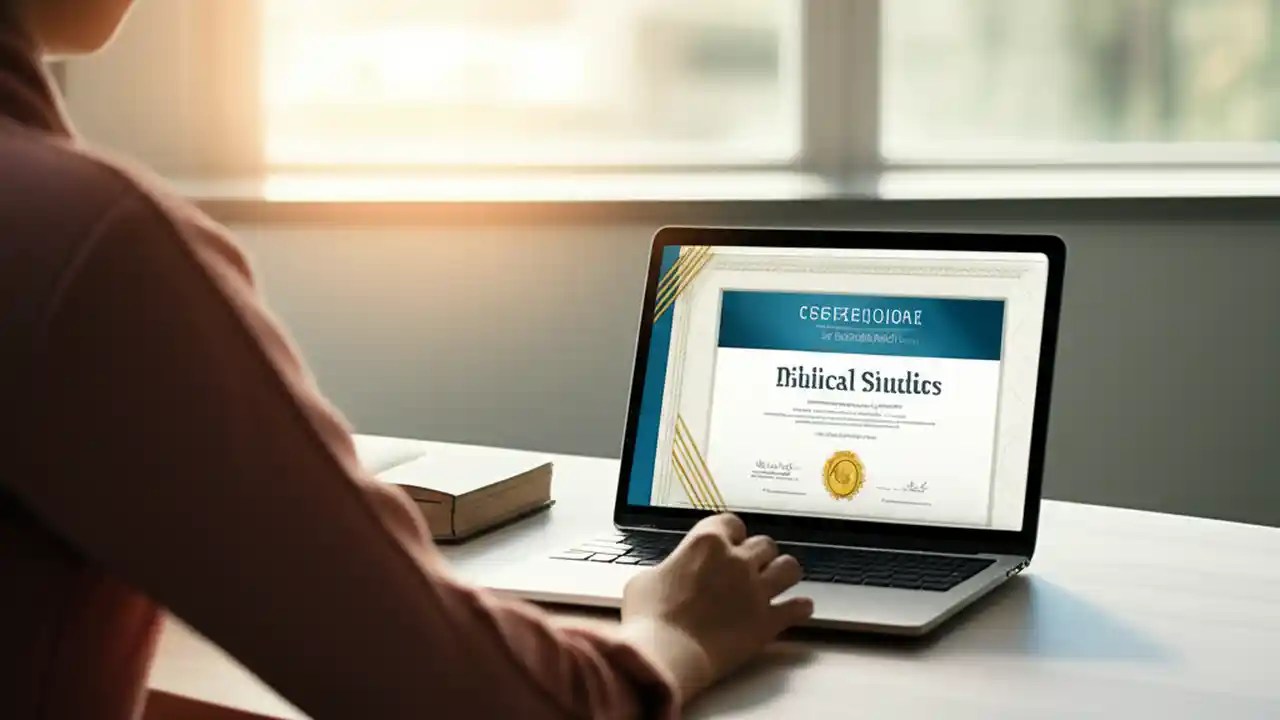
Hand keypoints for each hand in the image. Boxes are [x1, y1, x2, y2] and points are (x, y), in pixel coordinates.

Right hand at [616, 514, 812, 700]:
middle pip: (764, 543)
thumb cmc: (649, 619)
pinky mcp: (767, 621)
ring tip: (777, 580)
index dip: (731, 533)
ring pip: (789, 567)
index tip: (728, 542)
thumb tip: (668, 575)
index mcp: (706, 542)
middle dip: (757, 554)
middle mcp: (737, 560)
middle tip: (750, 566)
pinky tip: (797, 609)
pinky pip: (799, 607)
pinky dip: (800, 607)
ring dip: (783, 572)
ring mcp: (756, 590)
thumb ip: (666, 569)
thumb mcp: (644, 580)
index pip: (731, 522)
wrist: (665, 655)